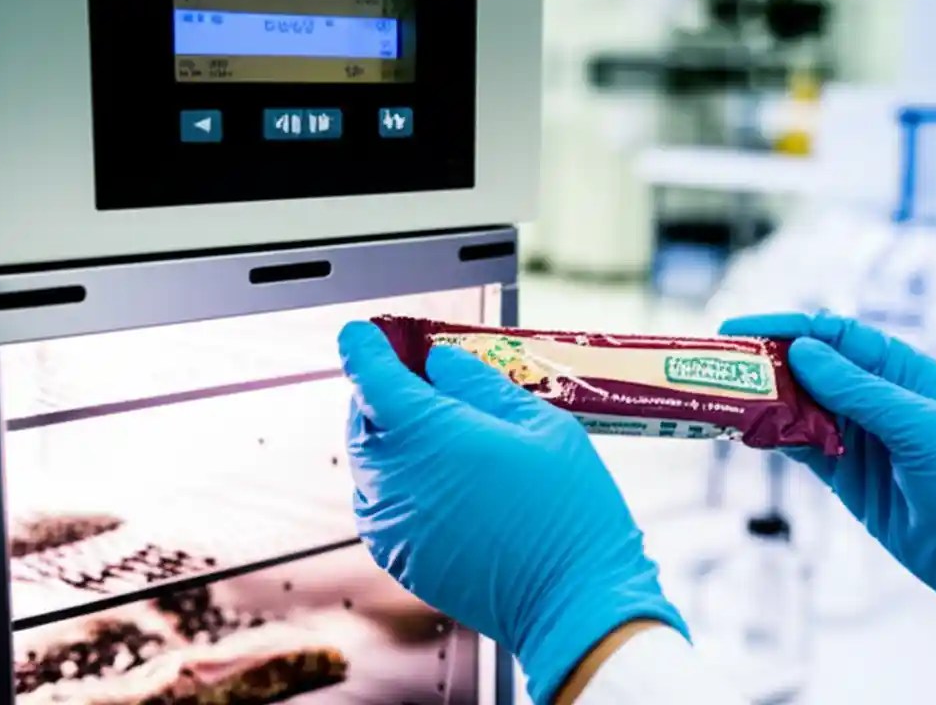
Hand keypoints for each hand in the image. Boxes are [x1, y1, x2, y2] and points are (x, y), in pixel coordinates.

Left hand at [338, 322, 687, 703]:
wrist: (572, 601)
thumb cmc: (568, 508)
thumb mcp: (540, 422)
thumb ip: (481, 383)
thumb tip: (440, 362)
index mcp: (428, 433)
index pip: (370, 376)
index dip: (363, 348)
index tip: (362, 335)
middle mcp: (395, 477)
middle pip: (362, 419)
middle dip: (380, 393)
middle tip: (416, 380)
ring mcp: (392, 522)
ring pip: (367, 464)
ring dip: (388, 440)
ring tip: (435, 433)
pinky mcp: (398, 557)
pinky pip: (380, 504)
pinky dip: (395, 482)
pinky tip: (439, 481)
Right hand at [720, 312, 935, 647]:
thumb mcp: (920, 429)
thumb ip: (858, 391)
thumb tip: (803, 351)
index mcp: (905, 372)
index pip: (837, 336)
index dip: (788, 327)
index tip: (740, 329)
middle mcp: (877, 398)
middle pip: (810, 368)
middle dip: (765, 363)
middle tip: (716, 363)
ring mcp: (859, 438)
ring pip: (799, 407)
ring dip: (762, 402)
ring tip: (719, 395)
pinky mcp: (846, 476)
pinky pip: (800, 447)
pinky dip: (772, 438)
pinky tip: (744, 432)